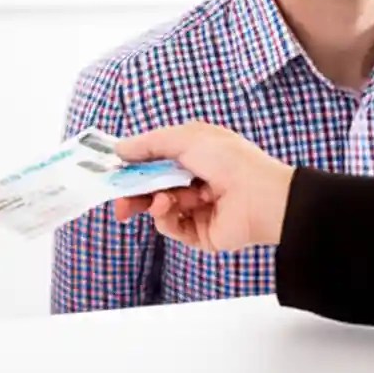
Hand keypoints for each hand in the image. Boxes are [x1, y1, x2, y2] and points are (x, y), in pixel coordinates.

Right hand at [112, 122, 294, 251]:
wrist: (261, 197)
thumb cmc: (230, 160)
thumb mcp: (186, 138)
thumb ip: (150, 143)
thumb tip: (119, 148)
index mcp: (195, 156)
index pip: (156, 161)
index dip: (134, 165)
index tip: (112, 169)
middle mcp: (195, 181)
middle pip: (152, 187)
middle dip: (133, 190)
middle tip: (116, 196)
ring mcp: (197, 209)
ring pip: (158, 207)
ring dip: (150, 202)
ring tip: (157, 199)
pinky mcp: (199, 233)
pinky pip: (170, 227)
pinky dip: (164, 217)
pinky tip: (167, 207)